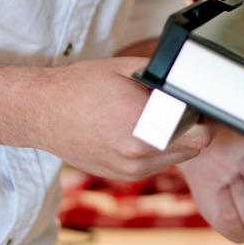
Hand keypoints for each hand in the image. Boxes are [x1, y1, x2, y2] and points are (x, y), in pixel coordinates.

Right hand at [37, 57, 208, 180]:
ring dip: (174, 142)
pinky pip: (156, 165)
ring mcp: (129, 168)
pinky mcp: (123, 176)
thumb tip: (188, 86)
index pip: (200, 134)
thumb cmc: (80, 87)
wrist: (42, 112)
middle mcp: (137, 152)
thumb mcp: (126, 68)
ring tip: (152, 120)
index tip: (194, 106)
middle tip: (174, 110)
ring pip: (176, 159)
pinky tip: (137, 132)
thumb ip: (163, 79)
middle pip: (193, 148)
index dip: (201, 117)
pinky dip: (156, 151)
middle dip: (189, 129)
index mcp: (142, 123)